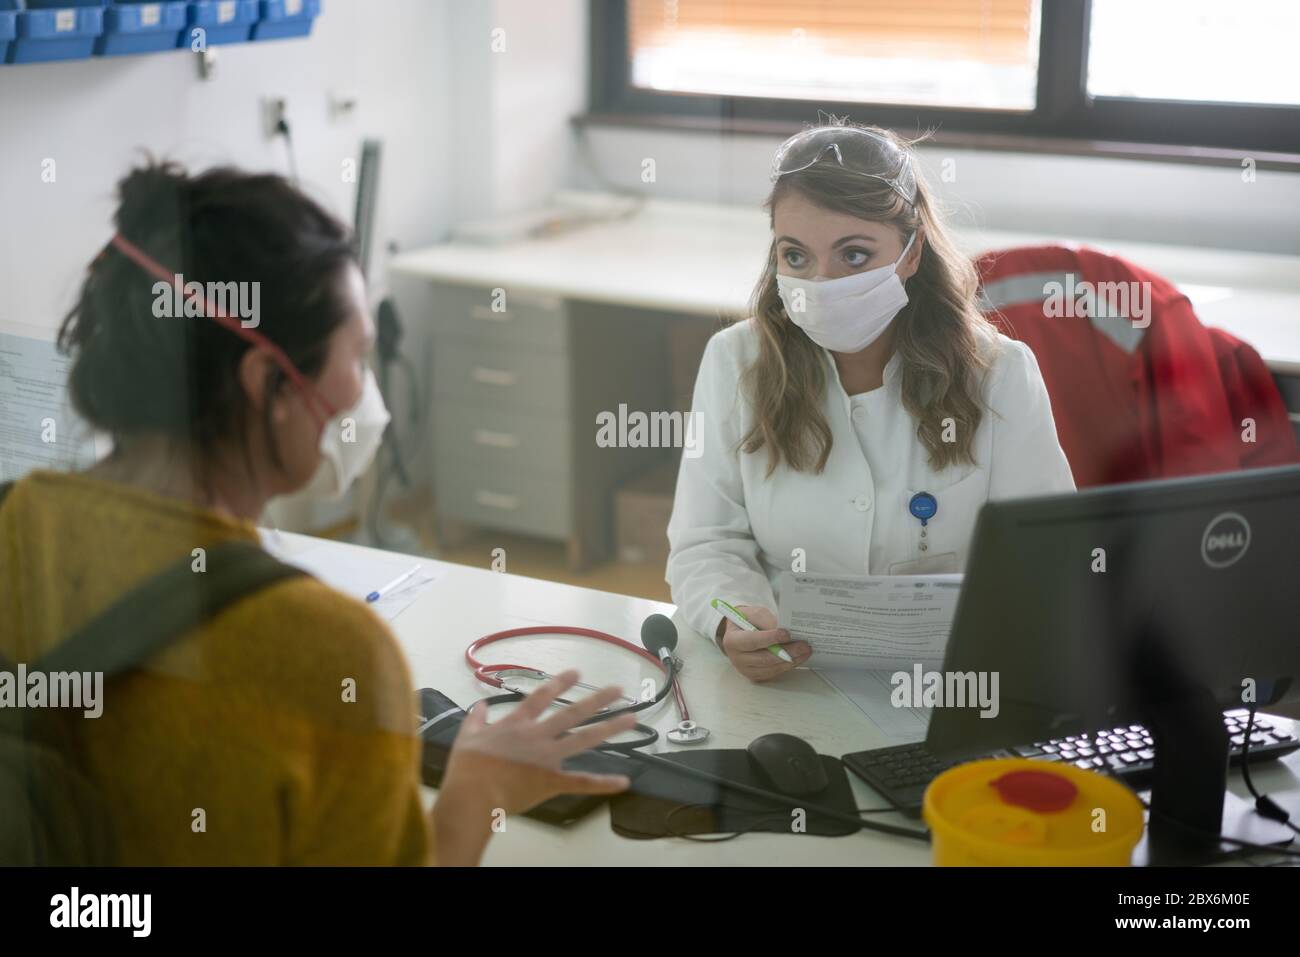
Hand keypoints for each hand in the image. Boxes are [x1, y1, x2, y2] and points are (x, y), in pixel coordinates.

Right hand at [433, 671, 636, 864]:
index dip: (559, 683)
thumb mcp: (467, 737)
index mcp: (517, 724)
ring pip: (584, 739)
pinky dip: (603, 784)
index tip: (576, 673)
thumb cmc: (467, 767)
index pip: (542, 697)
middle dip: (597, 700)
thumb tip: (479, 706)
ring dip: (610, 728)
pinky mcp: (552, 781)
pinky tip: (624, 782)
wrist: (473, 794)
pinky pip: (582, 782)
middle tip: (618, 689)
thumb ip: (475, 720)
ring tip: (632, 719)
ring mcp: (548, 758)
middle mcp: (538, 736)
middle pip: (572, 713)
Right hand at [717, 605, 810, 681]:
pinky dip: (788, 665)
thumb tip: (784, 631)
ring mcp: (747, 670)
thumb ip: (766, 620)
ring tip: (805, 651)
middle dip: (787, 651)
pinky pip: (774, 673)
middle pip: (764, 658)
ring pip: (772, 668)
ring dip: (791, 660)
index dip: (770, 638)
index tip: (786, 633)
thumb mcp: (754, 614)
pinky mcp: (756, 676)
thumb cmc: (748, 621)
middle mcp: (737, 658)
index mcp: (732, 640)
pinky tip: (799, 657)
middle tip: (803, 645)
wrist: (741, 633)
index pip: (752, 641)